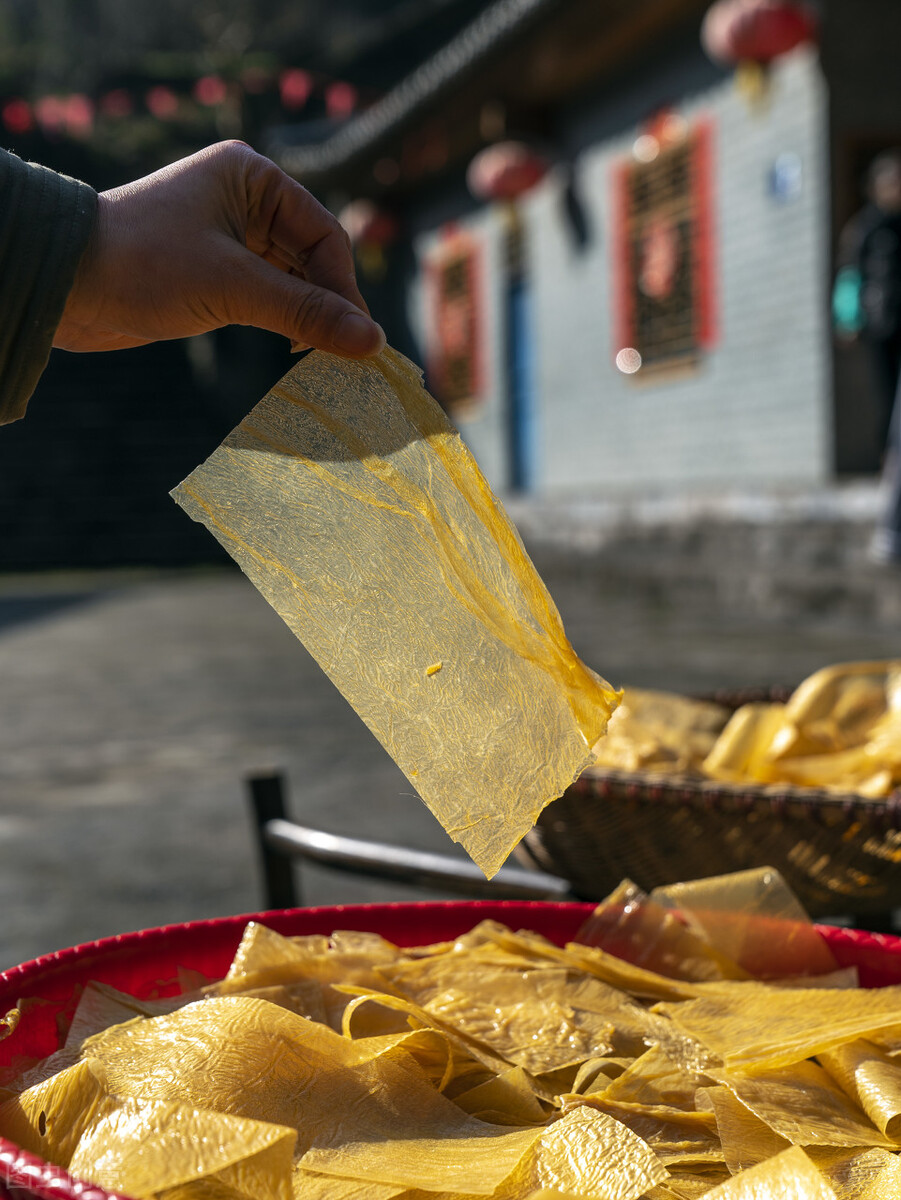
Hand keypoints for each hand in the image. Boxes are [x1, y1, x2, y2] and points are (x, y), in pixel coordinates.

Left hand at [54, 140, 385, 356]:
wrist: (64, 284)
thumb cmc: (144, 265)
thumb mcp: (233, 288)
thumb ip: (305, 313)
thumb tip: (373, 343)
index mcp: (253, 178)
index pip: (324, 234)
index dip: (344, 287)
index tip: (359, 338)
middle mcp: (246, 200)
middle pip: (313, 256)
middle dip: (329, 302)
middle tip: (349, 354)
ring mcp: (230, 236)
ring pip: (292, 278)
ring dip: (308, 315)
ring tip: (325, 356)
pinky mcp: (215, 270)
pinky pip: (268, 295)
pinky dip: (285, 320)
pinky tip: (295, 348)